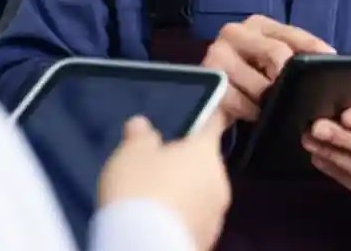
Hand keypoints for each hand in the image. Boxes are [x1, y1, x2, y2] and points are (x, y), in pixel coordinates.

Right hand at [99, 115, 231, 250]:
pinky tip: (159, 221)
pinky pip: (194, 220)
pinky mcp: (208, 240)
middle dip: (186, 164)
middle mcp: (219, 181)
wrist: (147, 248)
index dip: (207, 117)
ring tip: (154, 200)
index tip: (207, 113)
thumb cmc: (140, 190)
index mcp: (204, 152)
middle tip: (157, 168)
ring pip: (201, 193)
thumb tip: (142, 125)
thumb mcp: (130, 154)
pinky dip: (181, 217)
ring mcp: (217, 215)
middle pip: (204, 164)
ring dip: (184, 193)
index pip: (212, 125)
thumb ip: (139, 137)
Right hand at [201, 14, 333, 126]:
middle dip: (291, 78)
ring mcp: (217, 55)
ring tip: (277, 108)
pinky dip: (252, 111)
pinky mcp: (209, 82)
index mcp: (256, 24)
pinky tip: (255, 113)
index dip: (312, 47)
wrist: (213, 93)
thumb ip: (297, 55)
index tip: (331, 59)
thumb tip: (328, 60)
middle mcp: (234, 32)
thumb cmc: (251, 75)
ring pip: (260, 84)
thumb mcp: (275, 60)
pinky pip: (240, 102)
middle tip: (302, 97)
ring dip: (272, 100)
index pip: (291, 33)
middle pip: (277, 54)